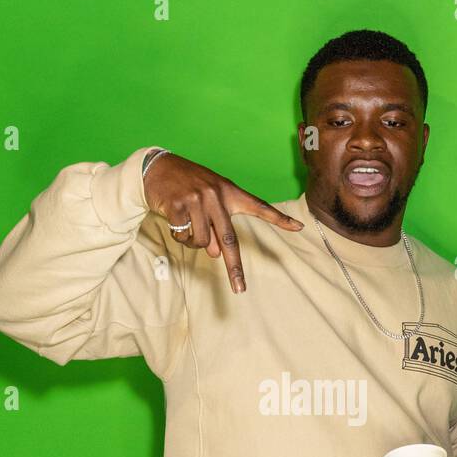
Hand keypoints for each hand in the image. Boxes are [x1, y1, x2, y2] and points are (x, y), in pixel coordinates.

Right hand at [142, 151, 302, 293]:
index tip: (298, 227)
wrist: (158, 167)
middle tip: (240, 289)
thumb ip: (216, 226)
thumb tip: (215, 254)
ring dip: (194, 243)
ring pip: (202, 243)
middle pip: (229, 240)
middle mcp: (217, 195)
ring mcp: (198, 200)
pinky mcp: (179, 206)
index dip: (279, 219)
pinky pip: (184, 237)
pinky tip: (175, 222)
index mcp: (230, 192)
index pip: (259, 206)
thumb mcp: (208, 201)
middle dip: (234, 268)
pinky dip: (180, 237)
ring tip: (187, 225)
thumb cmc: (188, 187)